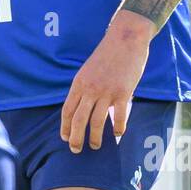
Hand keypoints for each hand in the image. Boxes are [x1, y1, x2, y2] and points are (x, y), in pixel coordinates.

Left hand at [60, 13, 153, 153]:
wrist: (125, 39)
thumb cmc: (107, 54)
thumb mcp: (88, 69)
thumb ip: (84, 87)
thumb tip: (82, 106)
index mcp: (79, 83)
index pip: (67, 110)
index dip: (65, 126)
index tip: (65, 138)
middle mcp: (90, 89)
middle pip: (79, 119)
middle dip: (76, 138)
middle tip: (76, 150)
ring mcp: (107, 91)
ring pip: (97, 121)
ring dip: (96, 137)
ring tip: (96, 146)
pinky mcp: (123, 92)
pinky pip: (119, 116)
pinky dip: (118, 128)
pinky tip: (117, 134)